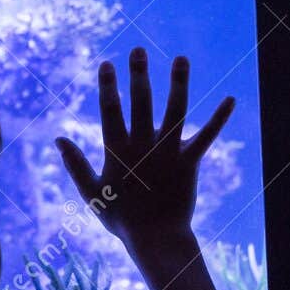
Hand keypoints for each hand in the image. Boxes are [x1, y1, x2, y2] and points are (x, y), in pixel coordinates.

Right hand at [55, 50, 233, 259]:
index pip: (110, 111)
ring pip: (175, 111)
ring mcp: (168, 152)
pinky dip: (218, 118)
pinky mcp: (190, 162)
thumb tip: (58, 138)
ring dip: (178, 83)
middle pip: (141, 102)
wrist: (156, 239)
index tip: (107, 64)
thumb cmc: (121, 219)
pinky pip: (206, 137)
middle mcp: (143, 146)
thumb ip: (75, 165)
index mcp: (118, 151)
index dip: (108, 86)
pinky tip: (230, 99)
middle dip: (138, 74)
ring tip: (181, 58)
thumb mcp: (91, 193)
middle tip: (138, 50)